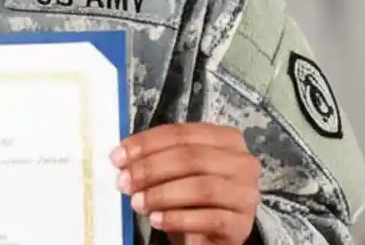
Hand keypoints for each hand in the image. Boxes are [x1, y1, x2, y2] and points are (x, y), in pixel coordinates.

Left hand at [110, 123, 260, 244]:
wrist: (213, 232)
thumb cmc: (193, 196)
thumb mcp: (176, 169)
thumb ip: (156, 157)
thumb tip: (122, 156)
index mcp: (225, 139)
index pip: (181, 133)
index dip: (147, 143)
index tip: (119, 156)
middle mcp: (241, 162)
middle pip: (191, 158)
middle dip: (151, 169)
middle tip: (124, 182)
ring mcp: (245, 193)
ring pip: (201, 188)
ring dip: (162, 194)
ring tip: (138, 203)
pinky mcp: (241, 224)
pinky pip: (209, 218)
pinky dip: (178, 218)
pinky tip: (157, 220)